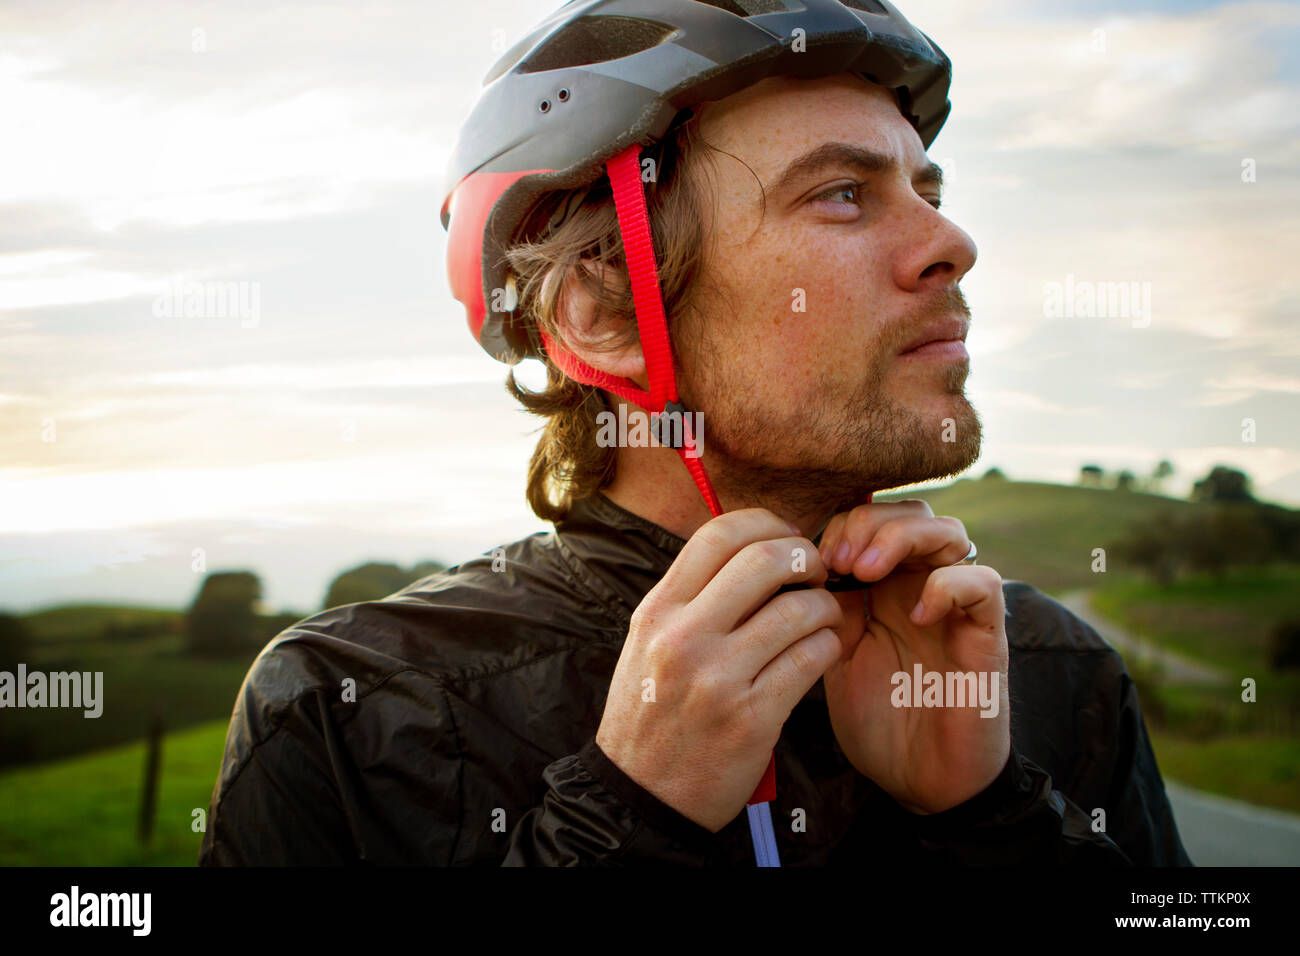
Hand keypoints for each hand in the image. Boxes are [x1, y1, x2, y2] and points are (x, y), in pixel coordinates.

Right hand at [597, 509, 841, 831]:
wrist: (640, 796)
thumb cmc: (650, 714)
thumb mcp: (648, 644)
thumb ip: (690, 597)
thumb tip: (751, 549)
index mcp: (657, 611)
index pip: (717, 533)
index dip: (766, 523)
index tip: (785, 539)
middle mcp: (683, 637)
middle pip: (765, 558)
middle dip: (805, 557)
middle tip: (816, 572)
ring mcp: (718, 678)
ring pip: (799, 608)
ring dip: (825, 606)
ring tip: (823, 618)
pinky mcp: (753, 717)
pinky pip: (812, 658)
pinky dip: (828, 647)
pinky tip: (821, 652)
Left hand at [817, 500, 1008, 814]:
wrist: (921, 783)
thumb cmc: (878, 721)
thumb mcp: (834, 657)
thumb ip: (822, 611)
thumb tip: (791, 566)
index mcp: (884, 588)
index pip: (870, 520)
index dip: (837, 526)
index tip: (809, 561)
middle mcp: (922, 587)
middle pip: (909, 512)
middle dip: (866, 522)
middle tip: (837, 560)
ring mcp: (955, 608)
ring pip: (948, 531)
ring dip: (902, 539)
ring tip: (866, 572)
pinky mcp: (986, 636)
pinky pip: (982, 584)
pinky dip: (948, 586)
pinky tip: (915, 615)